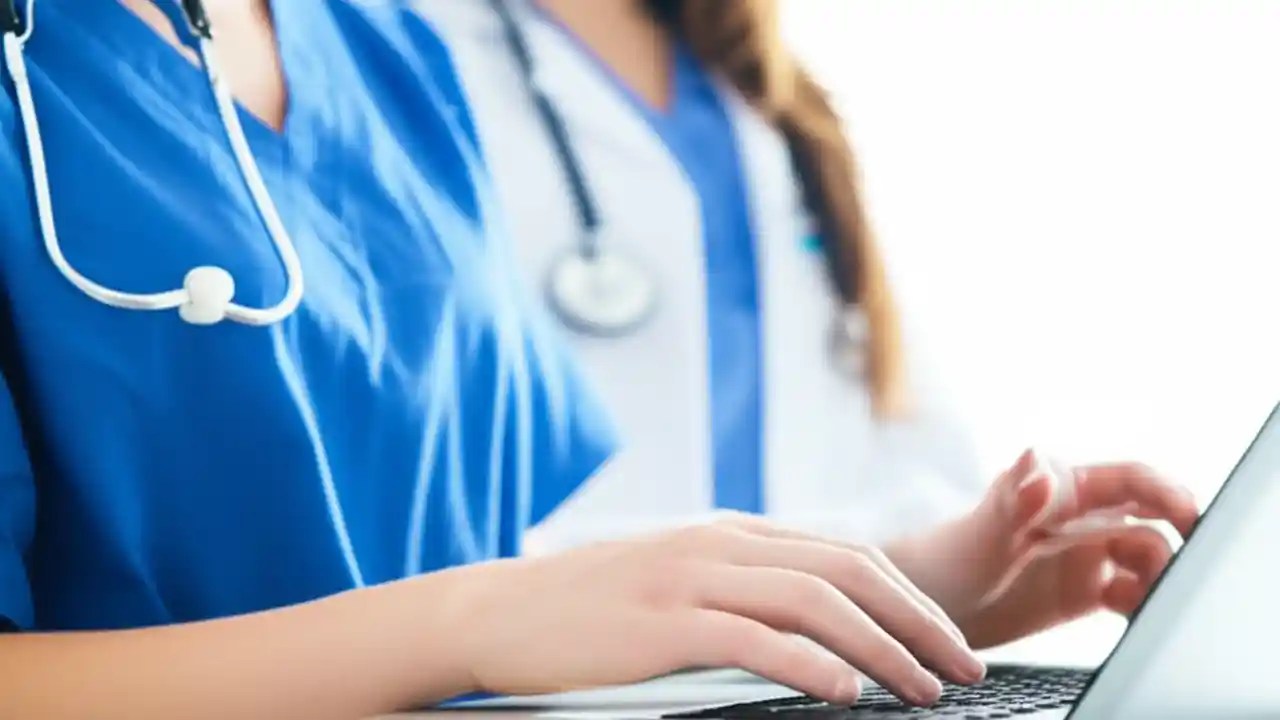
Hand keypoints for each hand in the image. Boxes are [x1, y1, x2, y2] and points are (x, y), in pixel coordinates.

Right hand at [440, 518, 985, 706]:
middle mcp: (720, 544)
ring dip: (882, 646)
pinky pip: (753, 638)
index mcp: (731, 534)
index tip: (950, 640)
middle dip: (918, 620)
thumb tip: (817, 626)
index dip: (910, 597)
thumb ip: (742, 587)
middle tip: (966, 668)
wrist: (501, 612)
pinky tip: (845, 692)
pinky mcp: (661, 622)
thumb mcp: (677, 580)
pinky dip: (808, 664)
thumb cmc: (591, 607)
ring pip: (814, 601)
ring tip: (924, 687)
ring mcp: (690, 578)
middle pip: (848, 571)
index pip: (846, 554)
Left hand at [886, 450, 1199, 648]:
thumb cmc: (949, 558)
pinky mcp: (1085, 591)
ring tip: (1146, 594)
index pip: (1130, 479)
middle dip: (1176, 532)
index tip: (1187, 514)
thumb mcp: (985, 531)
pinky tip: (1130, 611)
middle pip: (1151, 516)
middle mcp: (1081, 517)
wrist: (929, 606)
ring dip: (1159, 573)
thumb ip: (1015, 499)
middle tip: (1185, 562)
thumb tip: (1039, 462)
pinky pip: (1134, 593)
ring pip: (1147, 557)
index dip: (1166, 491)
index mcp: (1064, 487)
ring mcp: (1085, 554)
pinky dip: (1144, 602)